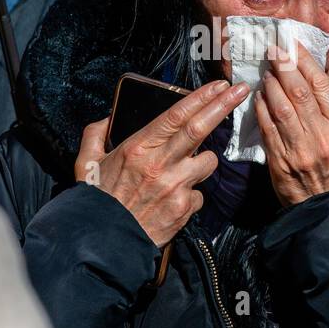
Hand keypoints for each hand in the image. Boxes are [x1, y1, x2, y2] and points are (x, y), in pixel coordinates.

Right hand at [74, 80, 248, 246]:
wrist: (103, 242)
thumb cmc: (96, 201)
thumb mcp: (87, 163)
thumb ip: (96, 134)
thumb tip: (109, 117)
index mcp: (137, 147)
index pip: (176, 115)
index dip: (201, 97)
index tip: (219, 85)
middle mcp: (159, 164)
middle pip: (200, 128)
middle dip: (223, 105)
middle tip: (241, 91)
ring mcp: (175, 186)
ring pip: (207, 161)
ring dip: (202, 161)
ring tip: (182, 170)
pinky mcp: (184, 208)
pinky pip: (199, 194)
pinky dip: (191, 194)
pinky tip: (173, 200)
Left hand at [255, 44, 328, 206]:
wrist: (326, 204)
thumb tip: (307, 73)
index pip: (323, 86)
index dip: (306, 62)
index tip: (293, 46)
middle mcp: (323, 137)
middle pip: (300, 93)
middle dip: (285, 66)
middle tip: (274, 49)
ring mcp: (301, 150)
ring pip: (282, 108)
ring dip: (271, 84)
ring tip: (267, 70)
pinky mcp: (281, 161)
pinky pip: (268, 128)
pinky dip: (261, 108)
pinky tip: (259, 95)